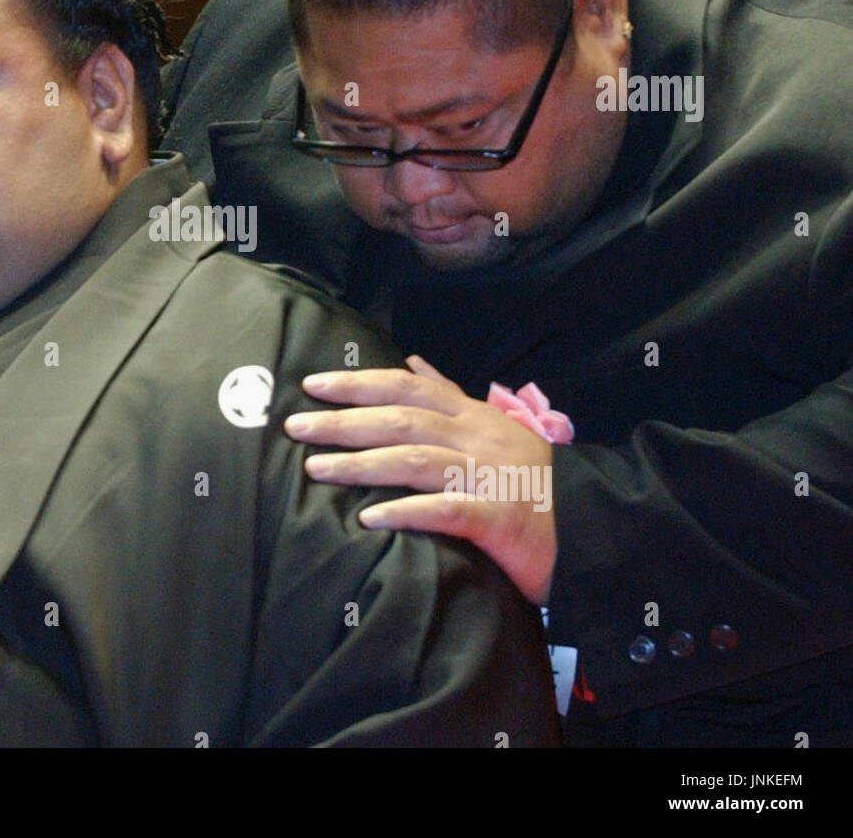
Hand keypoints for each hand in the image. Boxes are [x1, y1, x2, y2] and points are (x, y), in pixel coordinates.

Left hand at [286, 354, 557, 604]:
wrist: (588, 526)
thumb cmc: (527, 476)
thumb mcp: (492, 425)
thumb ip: (449, 394)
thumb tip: (412, 359)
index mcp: (472, 415)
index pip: (406, 387)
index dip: (358, 383)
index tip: (312, 386)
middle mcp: (477, 439)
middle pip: (401, 420)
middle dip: (344, 422)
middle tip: (296, 427)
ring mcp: (488, 477)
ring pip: (416, 462)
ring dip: (361, 464)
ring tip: (316, 470)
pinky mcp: (498, 519)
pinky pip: (446, 511)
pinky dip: (406, 512)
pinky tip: (369, 518)